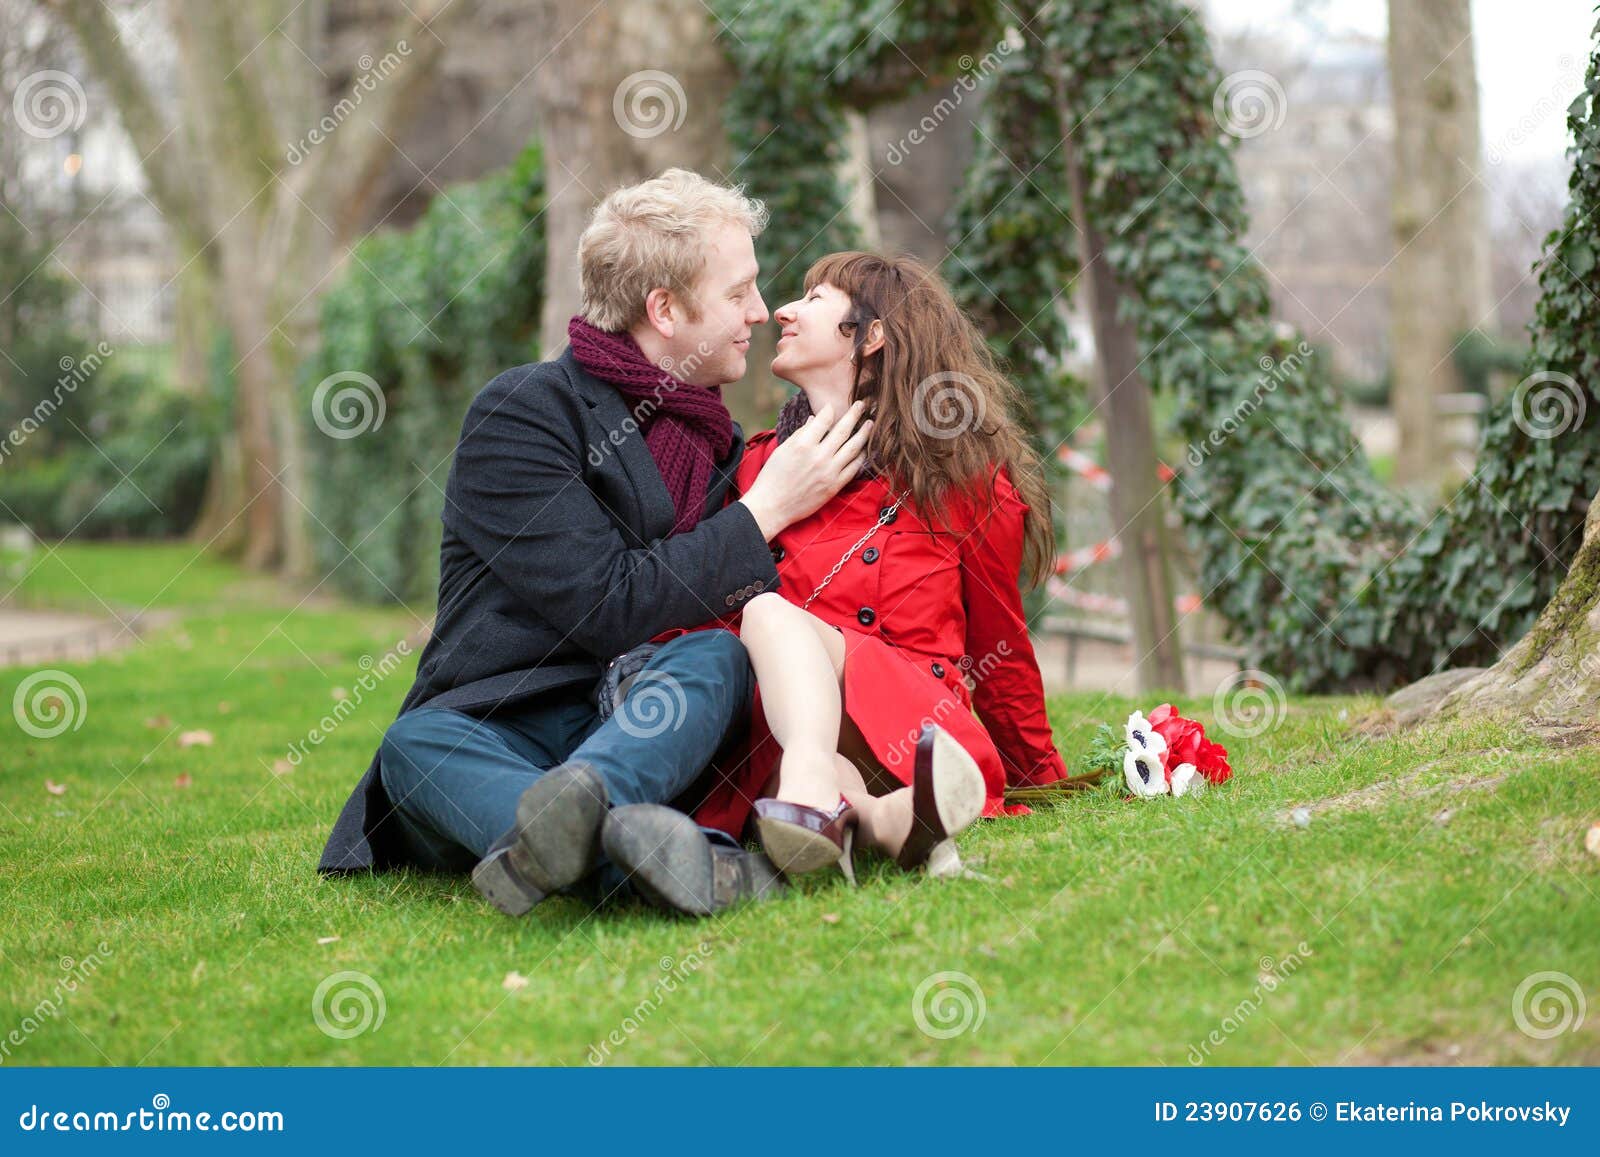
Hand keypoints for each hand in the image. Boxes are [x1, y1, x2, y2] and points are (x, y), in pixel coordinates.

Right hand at [739, 400, 872, 539]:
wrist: (772, 506)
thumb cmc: (772, 477)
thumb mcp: (782, 450)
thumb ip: (800, 434)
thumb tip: (813, 419)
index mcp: (803, 444)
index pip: (823, 419)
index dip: (830, 410)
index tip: (833, 406)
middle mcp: (819, 456)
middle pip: (843, 430)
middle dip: (854, 414)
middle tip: (862, 404)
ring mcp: (829, 472)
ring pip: (854, 448)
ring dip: (864, 434)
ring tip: (870, 424)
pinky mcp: (834, 486)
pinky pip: (853, 468)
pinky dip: (861, 457)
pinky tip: (864, 449)